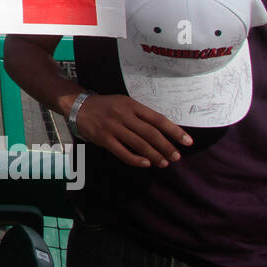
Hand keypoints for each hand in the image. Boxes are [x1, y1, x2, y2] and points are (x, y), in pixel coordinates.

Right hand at [73, 93, 191, 167]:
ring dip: (154, 155)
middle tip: (177, 157)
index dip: (174, 131)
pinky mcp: (104, 139)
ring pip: (139, 144)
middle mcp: (124, 115)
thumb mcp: (124, 103)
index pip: (158, 119)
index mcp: (132, 105)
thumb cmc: (106, 106)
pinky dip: (135, 159)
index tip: (187, 141)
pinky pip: (122, 152)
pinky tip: (145, 163)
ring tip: (165, 163)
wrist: (78, 105)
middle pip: (150, 133)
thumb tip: (162, 131)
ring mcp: (113, 127)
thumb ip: (141, 115)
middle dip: (166, 147)